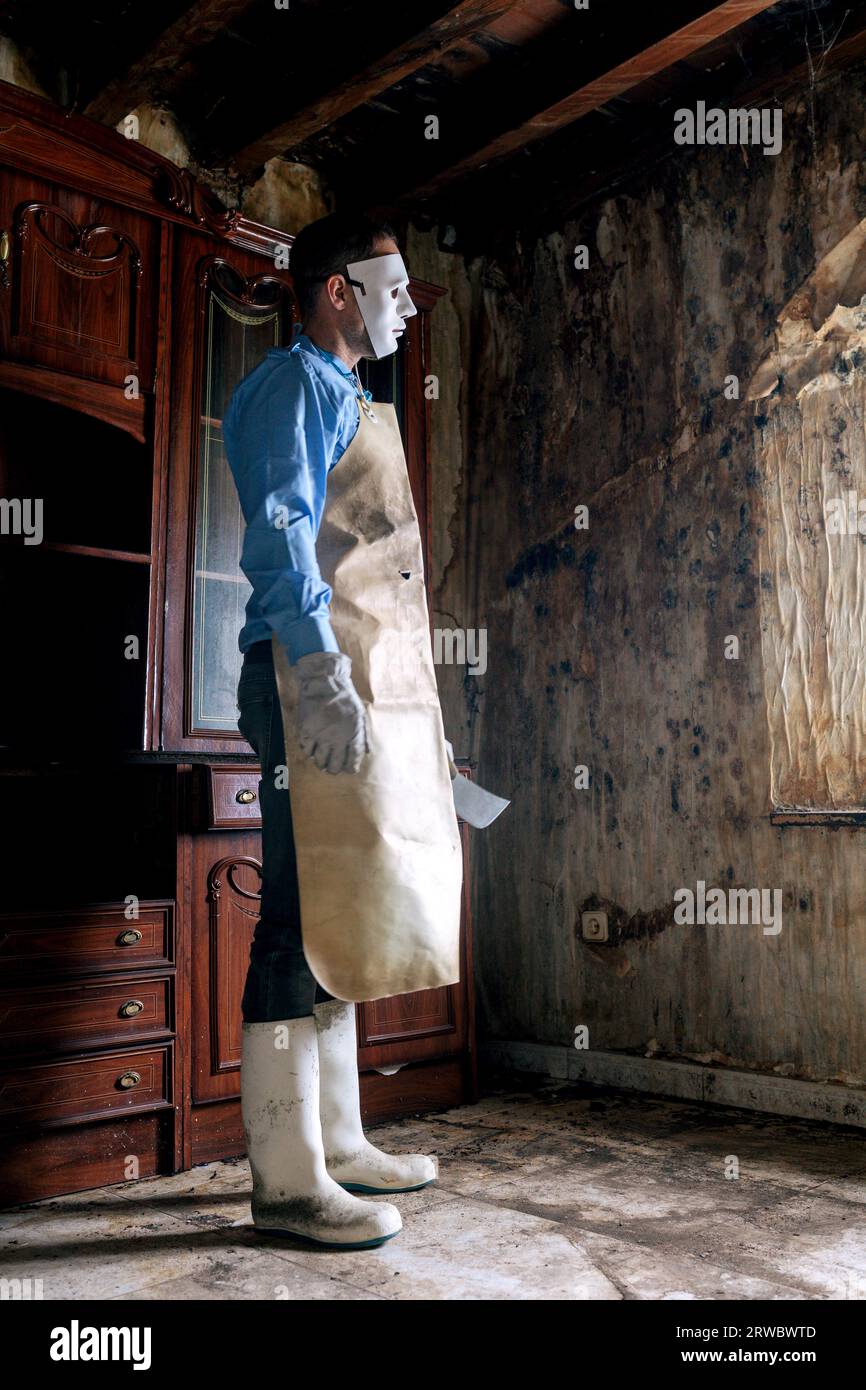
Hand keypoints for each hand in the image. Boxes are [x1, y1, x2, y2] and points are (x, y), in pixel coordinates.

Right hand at [295, 651, 368, 774]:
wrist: (324, 681)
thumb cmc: (345, 697)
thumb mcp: (361, 714)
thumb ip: (364, 735)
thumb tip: (367, 752)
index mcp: (353, 734)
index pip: (353, 761)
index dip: (351, 768)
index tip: (349, 769)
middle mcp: (337, 738)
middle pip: (335, 765)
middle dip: (335, 769)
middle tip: (333, 768)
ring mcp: (320, 736)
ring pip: (319, 761)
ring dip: (321, 763)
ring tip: (322, 761)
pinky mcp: (306, 731)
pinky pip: (306, 749)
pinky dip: (309, 751)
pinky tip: (312, 748)